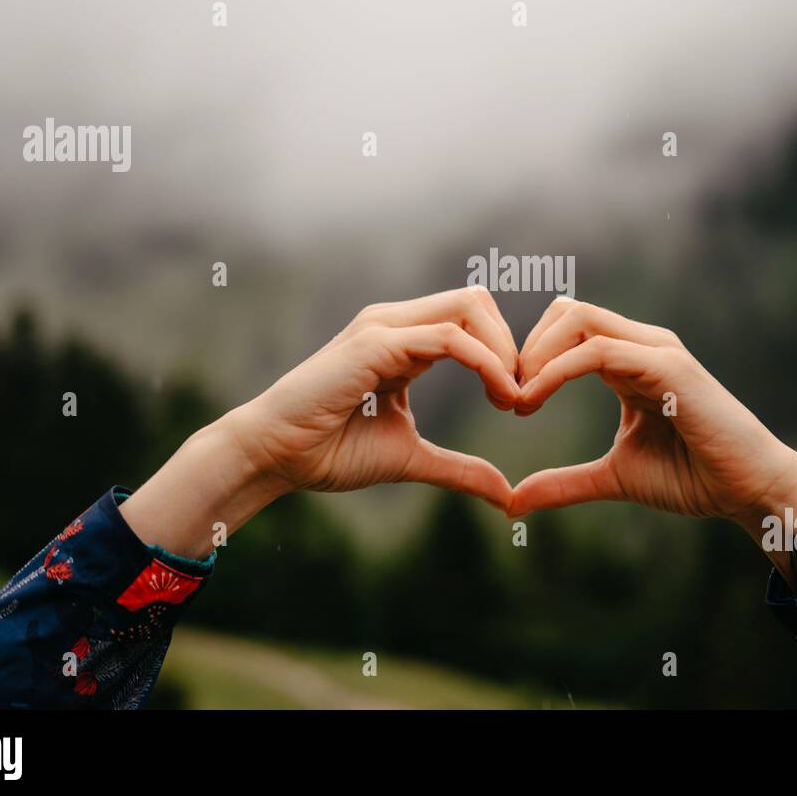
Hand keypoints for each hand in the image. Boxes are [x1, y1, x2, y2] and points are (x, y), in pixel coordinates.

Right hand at [235, 287, 519, 507]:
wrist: (275, 456)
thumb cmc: (330, 451)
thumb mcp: (411, 458)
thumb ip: (459, 469)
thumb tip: (507, 494)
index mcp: (405, 340)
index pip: (473, 318)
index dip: (506, 354)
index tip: (518, 403)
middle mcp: (396, 323)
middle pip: (478, 300)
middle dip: (512, 345)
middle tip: (521, 397)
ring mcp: (385, 327)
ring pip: (469, 306)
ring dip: (504, 351)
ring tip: (512, 398)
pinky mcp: (376, 343)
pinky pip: (449, 337)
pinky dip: (486, 363)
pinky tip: (499, 395)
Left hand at [508, 298, 796, 587]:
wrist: (749, 490)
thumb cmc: (694, 478)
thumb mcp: (614, 477)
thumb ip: (566, 481)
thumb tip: (514, 499)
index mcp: (630, 361)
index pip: (567, 328)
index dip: (528, 357)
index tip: (506, 402)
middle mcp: (643, 345)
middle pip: (567, 311)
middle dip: (525, 348)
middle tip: (505, 396)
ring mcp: (656, 350)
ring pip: (578, 319)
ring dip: (536, 355)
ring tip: (517, 399)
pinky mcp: (666, 366)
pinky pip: (597, 350)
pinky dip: (556, 370)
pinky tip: (533, 400)